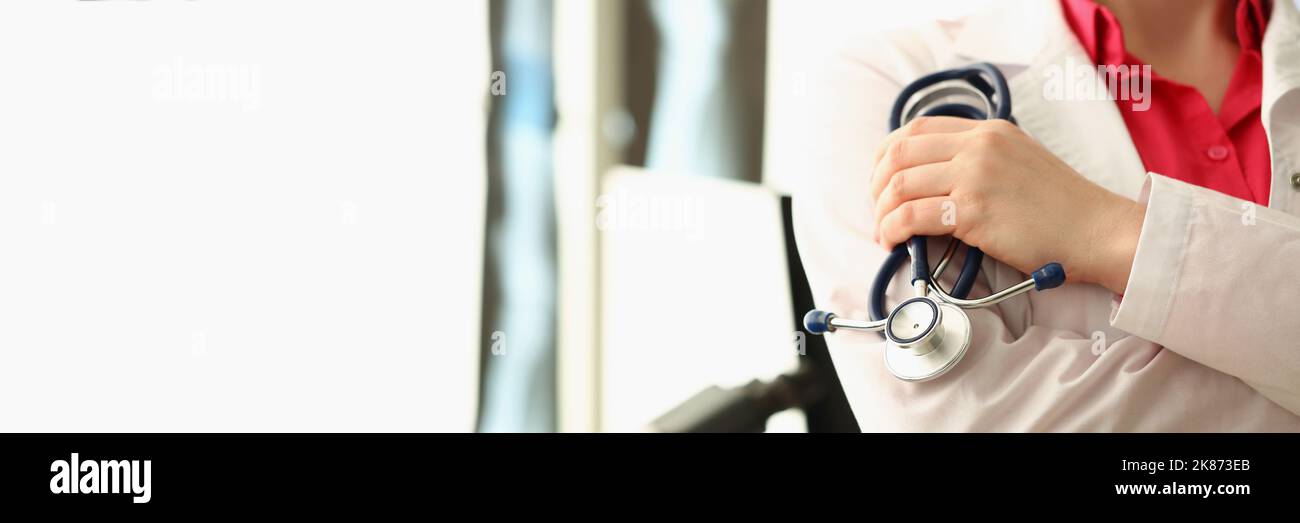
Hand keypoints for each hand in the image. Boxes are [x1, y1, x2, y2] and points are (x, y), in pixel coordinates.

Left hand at [869, 116, 1144, 293]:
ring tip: (884, 232)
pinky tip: (894, 241)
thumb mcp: (1019, 160)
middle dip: (876, 184)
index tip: (881, 178)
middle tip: (878, 209)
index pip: (915, 128)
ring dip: (881, 212)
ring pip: (899, 185)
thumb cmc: (1061, 207)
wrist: (1097, 230)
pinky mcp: (974, 211)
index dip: (886, 154)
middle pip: (899, 154)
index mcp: (988, 130)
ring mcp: (976, 176)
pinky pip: (912, 216)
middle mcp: (979, 146)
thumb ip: (979, 158)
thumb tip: (930, 177)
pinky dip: (893, 229)